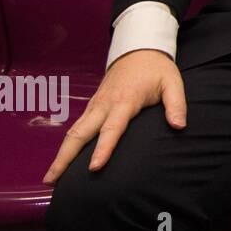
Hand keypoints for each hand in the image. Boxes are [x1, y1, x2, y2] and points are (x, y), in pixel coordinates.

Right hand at [43, 49, 184, 184]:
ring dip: (60, 154)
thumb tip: (179, 126)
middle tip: (52, 181)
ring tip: (50, 178)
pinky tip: (62, 160)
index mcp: (125, 100)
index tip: (93, 167)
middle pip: (80, 133)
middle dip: (65, 158)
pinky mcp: (92, 106)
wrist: (138, 50)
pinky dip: (67, 145)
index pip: (112, 129)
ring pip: (73, 132)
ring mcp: (95, 105)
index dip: (103, 149)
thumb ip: (177, 105)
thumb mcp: (173, 83)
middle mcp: (104, 104)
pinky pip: (76, 127)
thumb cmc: (157, 69)